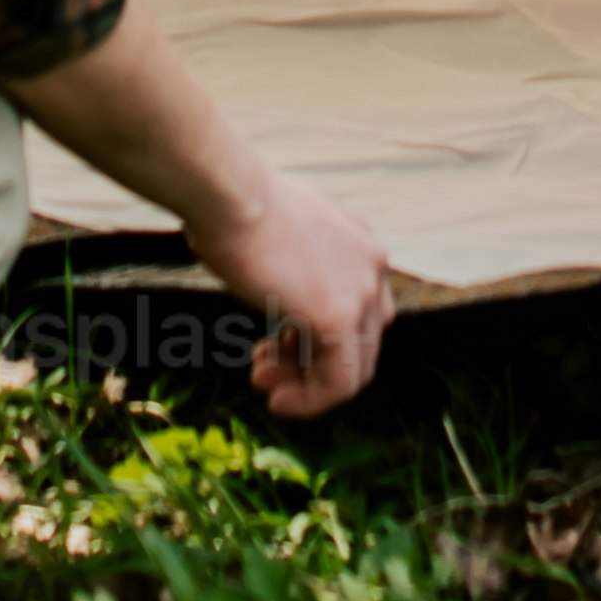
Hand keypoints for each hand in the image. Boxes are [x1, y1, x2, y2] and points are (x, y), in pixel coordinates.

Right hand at [193, 164, 393, 417]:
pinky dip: (311, 401)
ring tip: (265, 388)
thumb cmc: (234, 207)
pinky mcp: (339, 318)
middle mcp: (371, 264)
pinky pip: (339, 382)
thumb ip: (294, 262)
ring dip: (307, 387)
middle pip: (359, 340)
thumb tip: (279, 287)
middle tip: (265, 372)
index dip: (314, 337)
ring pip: (353, 367)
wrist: (228, 197)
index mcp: (357, 241)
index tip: (273, 346)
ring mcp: (361, 292)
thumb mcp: (277, 232)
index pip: (357, 309)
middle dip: (309, 363)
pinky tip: (279, 403)